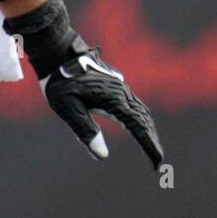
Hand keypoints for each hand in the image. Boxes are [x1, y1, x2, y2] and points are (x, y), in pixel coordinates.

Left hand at [41, 47, 163, 169]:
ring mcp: (120, 88)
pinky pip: (134, 105)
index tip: (157, 163)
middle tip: (157, 163)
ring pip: (141, 112)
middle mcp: (122, 93)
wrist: (58, 54)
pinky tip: (138, 128)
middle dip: (152, 141)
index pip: (138, 127)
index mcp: (113, 99)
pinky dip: (140, 120)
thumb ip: (85, 131)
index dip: (149, 145)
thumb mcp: (68, 108)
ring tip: (151, 149)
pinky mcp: (115, 86)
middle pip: (144, 120)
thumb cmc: (60, 83)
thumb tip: (102, 156)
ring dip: (148, 131)